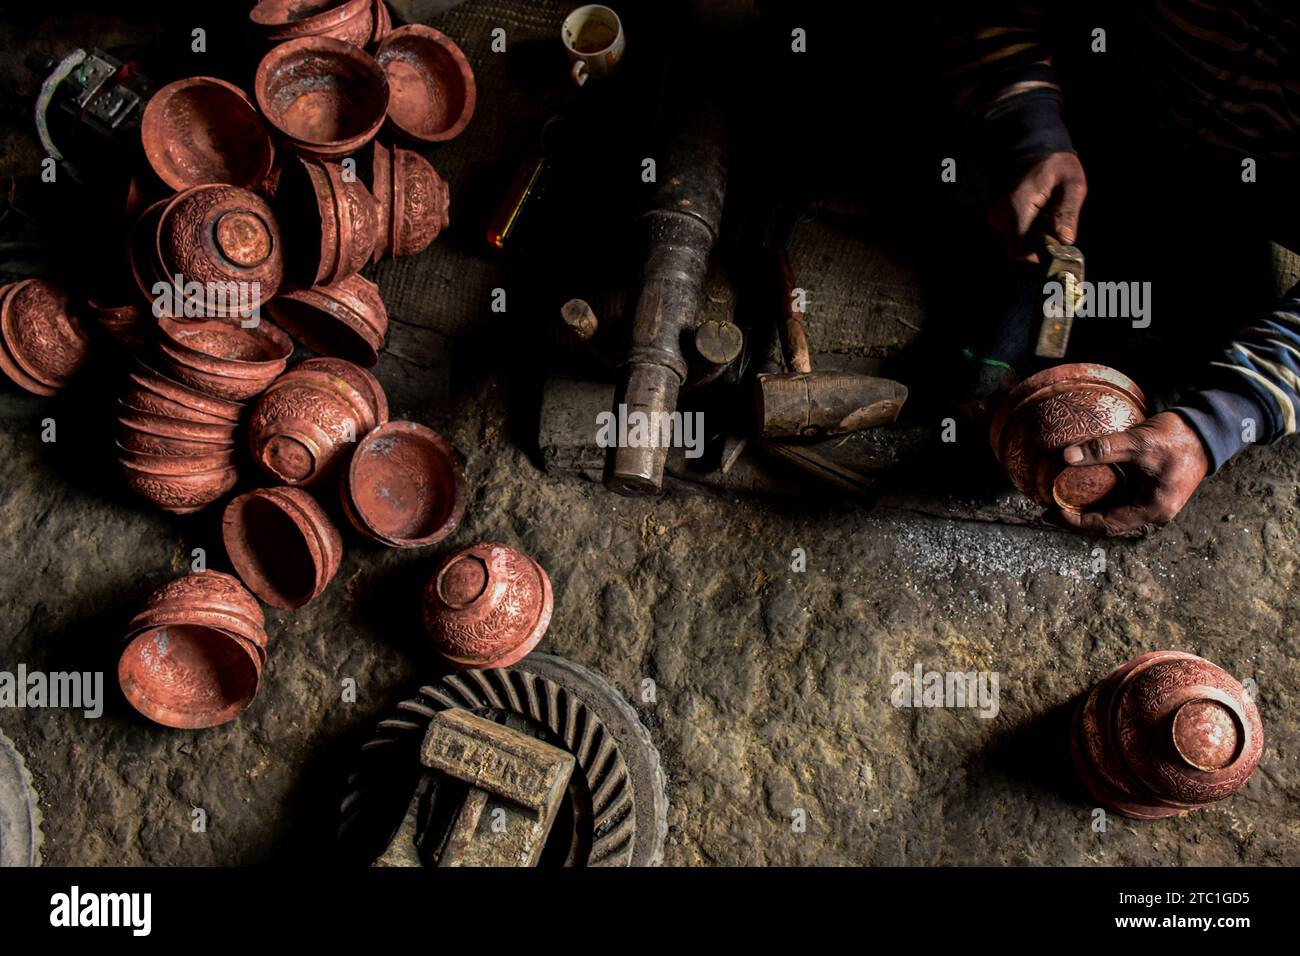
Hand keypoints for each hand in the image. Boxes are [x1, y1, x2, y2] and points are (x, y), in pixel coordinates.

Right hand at [988, 151, 1086, 261]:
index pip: (1019, 250)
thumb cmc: (1055, 165)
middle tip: (1052, 223)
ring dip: (1032, 233)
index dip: (1037, 254)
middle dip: (1037, 242)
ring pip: (1014, 238)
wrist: (1032, 147)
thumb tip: (1064, 241)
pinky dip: (1025, 225)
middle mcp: (999, 212)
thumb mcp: (1072, 185)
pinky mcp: (994, 212)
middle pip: (1017, 246)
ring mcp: (994, 212)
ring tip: (1044, 212)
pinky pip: (1010, 229)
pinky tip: (1035, 209)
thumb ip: (1067, 214)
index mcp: (1017, 206)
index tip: (1053, 244)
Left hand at [1055, 412, 1210, 534]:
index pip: (1107, 525)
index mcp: (1153, 509)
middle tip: (1048, 513)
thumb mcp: (1138, 442)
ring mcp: (1153, 503)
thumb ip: (1102, 449)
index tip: (1053, 512)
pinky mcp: (1150, 492)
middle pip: (1108, 524)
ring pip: (1113, 514)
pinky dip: (1100, 499)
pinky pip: (1120, 501)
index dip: (1077, 522)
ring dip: (1087, 510)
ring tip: (1059, 504)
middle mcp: (1154, 512)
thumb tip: (1066, 456)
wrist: (1206, 428)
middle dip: (1078, 520)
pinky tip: (1081, 492)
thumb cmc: (1177, 436)